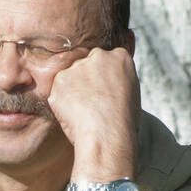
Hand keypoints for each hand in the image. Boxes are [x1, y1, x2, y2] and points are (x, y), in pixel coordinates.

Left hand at [47, 46, 140, 169]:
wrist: (106, 135)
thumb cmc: (122, 122)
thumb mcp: (132, 93)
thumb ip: (117, 80)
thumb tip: (107, 84)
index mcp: (120, 57)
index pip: (108, 61)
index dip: (104, 80)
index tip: (104, 93)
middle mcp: (99, 56)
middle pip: (88, 64)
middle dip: (87, 81)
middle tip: (92, 104)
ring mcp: (78, 66)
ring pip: (71, 77)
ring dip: (73, 91)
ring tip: (84, 112)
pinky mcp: (61, 79)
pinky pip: (58, 90)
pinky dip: (62, 102)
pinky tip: (74, 114)